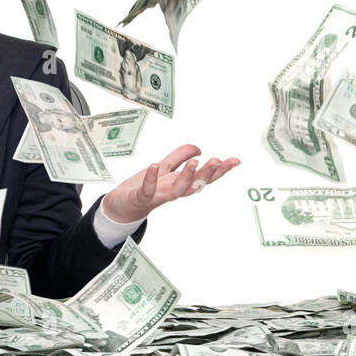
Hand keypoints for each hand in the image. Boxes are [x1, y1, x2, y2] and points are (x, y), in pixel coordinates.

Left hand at [101, 144, 239, 223]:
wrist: (120, 206)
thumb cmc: (143, 188)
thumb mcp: (163, 168)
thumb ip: (179, 157)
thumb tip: (199, 149)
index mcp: (179, 183)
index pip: (204, 177)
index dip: (220, 170)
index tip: (235, 161)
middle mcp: (171, 191)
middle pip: (194, 185)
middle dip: (207, 174)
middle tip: (218, 161)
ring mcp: (157, 196)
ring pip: (176, 191)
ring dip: (186, 177)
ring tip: (194, 163)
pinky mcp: (139, 198)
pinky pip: (147, 190)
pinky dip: (150, 179)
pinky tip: (154, 166)